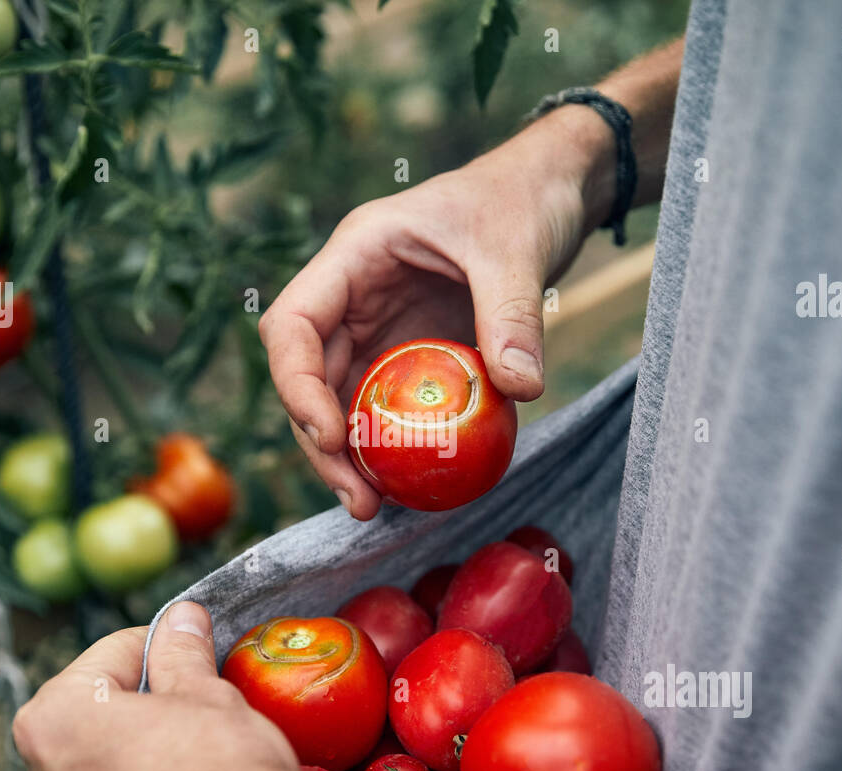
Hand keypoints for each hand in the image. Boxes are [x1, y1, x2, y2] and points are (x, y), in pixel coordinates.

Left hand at [13, 602, 317, 770]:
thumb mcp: (205, 693)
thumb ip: (181, 652)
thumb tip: (181, 621)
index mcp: (54, 719)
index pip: (113, 654)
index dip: (163, 647)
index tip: (193, 650)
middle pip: (97, 712)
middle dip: (144, 702)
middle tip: (197, 703)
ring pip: (102, 766)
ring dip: (140, 751)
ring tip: (195, 754)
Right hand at [259, 111, 612, 518]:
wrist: (549, 192)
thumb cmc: (521, 201)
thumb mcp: (515, 249)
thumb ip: (512, 315)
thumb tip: (520, 389)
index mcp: (354, 257)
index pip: (293, 325)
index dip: (297, 384)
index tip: (332, 436)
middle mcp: (353, 298)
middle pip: (308, 378)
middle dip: (322, 443)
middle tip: (358, 499)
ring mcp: (380, 330)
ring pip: (341, 401)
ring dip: (350, 457)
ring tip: (375, 508)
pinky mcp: (412, 355)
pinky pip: (388, 408)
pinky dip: (392, 447)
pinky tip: (413, 486)